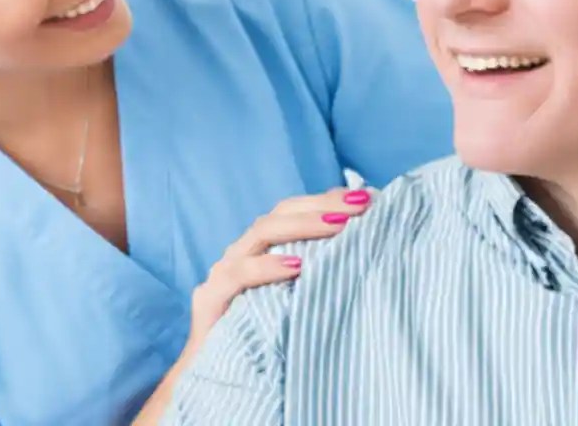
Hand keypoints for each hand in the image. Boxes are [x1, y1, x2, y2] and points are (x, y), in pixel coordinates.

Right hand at [187, 186, 371, 347]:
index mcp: (261, 249)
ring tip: (338, 225)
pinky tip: (295, 266)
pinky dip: (267, 267)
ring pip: (261, 233)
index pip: (294, 211)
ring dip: (303, 226)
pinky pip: (239, 275)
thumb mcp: (295, 299)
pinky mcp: (210, 299)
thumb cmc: (263, 338)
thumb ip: (317, 270)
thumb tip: (366, 245)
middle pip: (280, 214)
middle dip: (322, 206)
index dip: (327, 200)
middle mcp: (243, 252)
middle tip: (360, 205)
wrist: (219, 380)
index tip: (367, 197)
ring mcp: (224, 272)